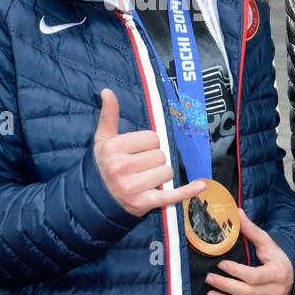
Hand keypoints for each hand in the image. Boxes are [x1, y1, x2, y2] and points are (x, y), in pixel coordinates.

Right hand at [93, 88, 203, 216]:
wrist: (94, 197)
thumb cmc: (102, 164)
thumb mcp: (103, 139)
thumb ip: (109, 115)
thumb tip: (107, 91)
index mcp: (115, 148)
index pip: (152, 138)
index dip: (149, 143)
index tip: (137, 151)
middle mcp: (122, 167)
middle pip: (161, 155)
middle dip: (154, 159)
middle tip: (140, 166)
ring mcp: (132, 187)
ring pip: (167, 172)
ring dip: (161, 175)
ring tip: (145, 178)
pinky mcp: (143, 203)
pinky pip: (171, 195)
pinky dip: (187, 191)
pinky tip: (200, 184)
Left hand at [204, 212, 293, 294]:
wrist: (294, 275)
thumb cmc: (278, 257)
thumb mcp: (267, 242)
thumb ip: (251, 230)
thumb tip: (236, 212)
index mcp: (276, 273)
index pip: (253, 276)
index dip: (235, 271)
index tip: (221, 264)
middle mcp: (275, 291)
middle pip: (247, 293)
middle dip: (225, 287)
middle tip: (210, 279)